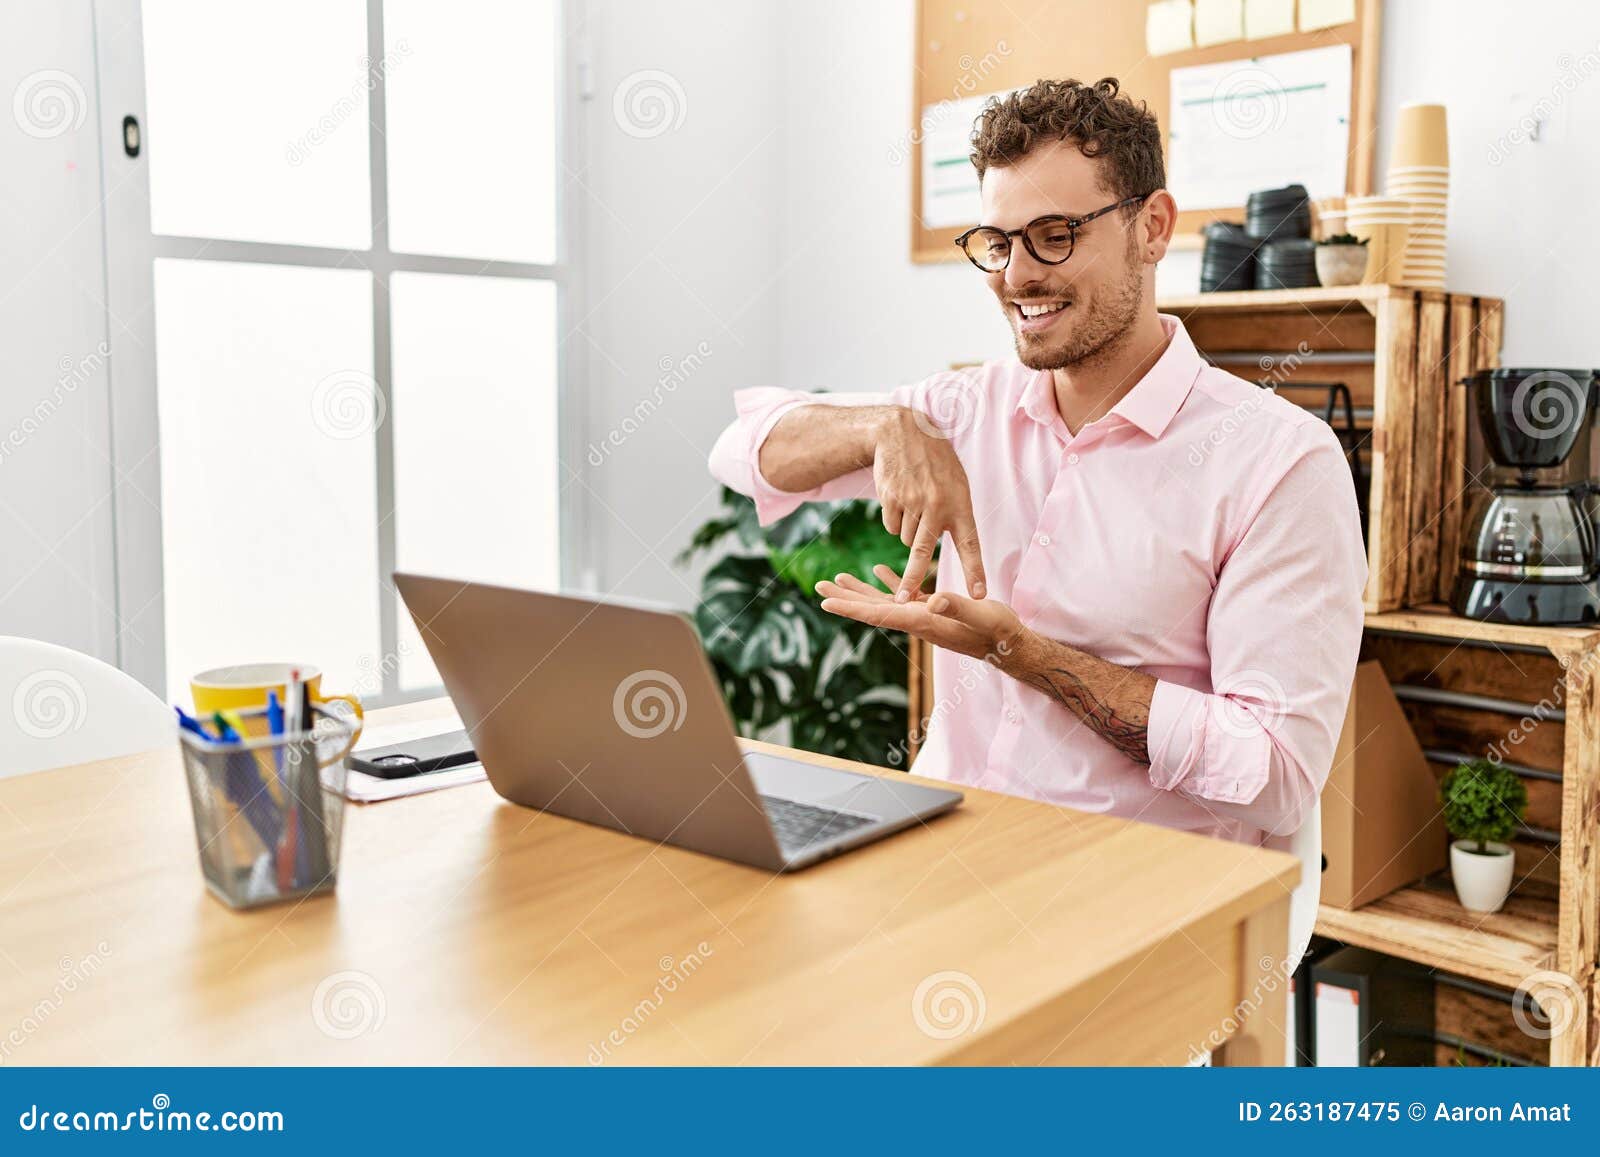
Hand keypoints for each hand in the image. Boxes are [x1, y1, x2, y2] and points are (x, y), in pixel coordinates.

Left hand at [815, 565, 1025, 663]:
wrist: (1009, 643)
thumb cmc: (996, 631)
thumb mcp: (979, 615)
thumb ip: (956, 605)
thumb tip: (933, 599)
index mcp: (921, 620)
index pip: (878, 614)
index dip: (850, 608)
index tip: (824, 603)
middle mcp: (916, 620)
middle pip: (872, 609)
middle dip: (845, 598)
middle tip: (818, 586)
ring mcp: (923, 615)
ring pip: (884, 601)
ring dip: (860, 590)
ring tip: (838, 577)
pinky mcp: (933, 609)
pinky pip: (903, 594)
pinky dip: (889, 582)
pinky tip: (879, 570)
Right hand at [872, 408, 986, 602]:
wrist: (902, 431)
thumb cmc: (935, 461)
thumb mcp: (955, 482)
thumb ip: (953, 513)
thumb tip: (933, 546)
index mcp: (959, 503)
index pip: (970, 544)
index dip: (974, 571)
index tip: (978, 596)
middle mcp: (936, 506)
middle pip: (922, 551)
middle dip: (911, 578)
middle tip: (903, 601)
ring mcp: (912, 502)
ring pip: (908, 539)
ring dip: (911, 531)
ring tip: (916, 503)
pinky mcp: (891, 499)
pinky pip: (892, 527)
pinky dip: (896, 519)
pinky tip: (901, 497)